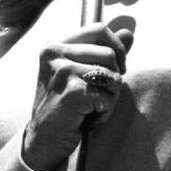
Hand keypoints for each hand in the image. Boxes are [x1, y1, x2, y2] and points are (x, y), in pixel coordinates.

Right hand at [21, 25, 133, 170]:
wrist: (42, 141)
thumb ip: (103, 52)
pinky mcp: (72, 91)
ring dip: (110, 97)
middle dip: (113, 78)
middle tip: (98, 96)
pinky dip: (104, 112)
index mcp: (56, 45)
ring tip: (91, 107)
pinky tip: (88, 118)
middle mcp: (56, 53)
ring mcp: (63, 71)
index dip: (116, 48)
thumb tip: (129, 33)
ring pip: (112, 76)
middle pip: (109, 54)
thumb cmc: (63, 107)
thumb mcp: (79, 73)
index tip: (114, 69)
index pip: (98, 29)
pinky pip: (108, 97)